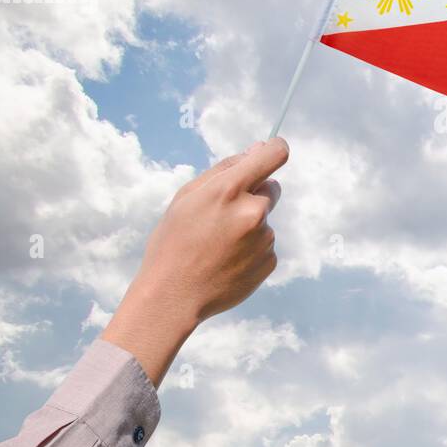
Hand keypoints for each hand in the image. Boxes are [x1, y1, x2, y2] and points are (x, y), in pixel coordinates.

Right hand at [102, 138, 288, 385]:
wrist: (172, 297)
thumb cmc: (173, 242)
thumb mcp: (187, 197)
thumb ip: (224, 169)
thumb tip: (258, 149)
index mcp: (229, 190)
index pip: (274, 155)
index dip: (274, 150)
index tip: (270, 152)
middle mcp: (252, 211)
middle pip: (271, 188)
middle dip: (254, 194)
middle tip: (223, 216)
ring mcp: (264, 238)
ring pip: (265, 219)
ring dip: (249, 225)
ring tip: (218, 245)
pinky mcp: (270, 261)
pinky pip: (265, 244)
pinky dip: (251, 249)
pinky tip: (226, 261)